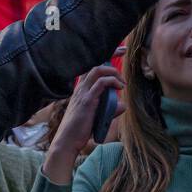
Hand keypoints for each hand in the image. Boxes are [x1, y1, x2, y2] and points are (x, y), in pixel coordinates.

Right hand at [42, 55, 124, 184]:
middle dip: (111, 52)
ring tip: (122, 81)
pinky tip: (119, 87)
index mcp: (82, 88)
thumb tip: (123, 105)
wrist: (67, 141)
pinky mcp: (87, 100)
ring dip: (113, 71)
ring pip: (97, 70)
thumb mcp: (99, 116)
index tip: (119, 50)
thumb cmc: (80, 130)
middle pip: (95, 62)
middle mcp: (81, 87)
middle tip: (124, 51)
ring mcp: (83, 92)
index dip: (106, 55)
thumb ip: (111, 109)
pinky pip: (101, 84)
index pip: (92, 66)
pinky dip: (112, 82)